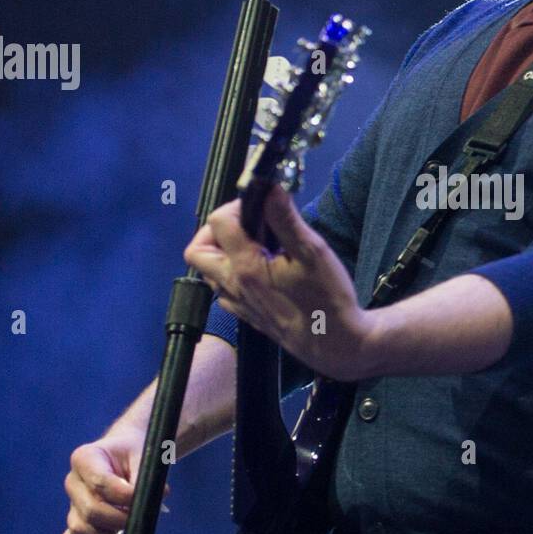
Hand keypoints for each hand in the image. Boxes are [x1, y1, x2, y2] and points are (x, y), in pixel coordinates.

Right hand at [61, 427, 160, 533]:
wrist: (125, 456)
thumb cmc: (135, 453)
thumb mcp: (143, 455)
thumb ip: (145, 477)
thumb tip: (155, 499)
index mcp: (85, 458)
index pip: (100, 484)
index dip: (127, 497)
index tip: (151, 497)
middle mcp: (73, 482)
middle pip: (91, 511)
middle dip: (121, 519)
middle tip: (142, 516)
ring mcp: (71, 504)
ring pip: (80, 530)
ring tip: (127, 522)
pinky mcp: (75, 522)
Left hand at [184, 185, 378, 380]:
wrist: (336, 345)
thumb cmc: (327, 299)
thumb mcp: (313, 252)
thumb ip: (286, 219)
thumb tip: (269, 188)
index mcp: (246, 266)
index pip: (217, 222)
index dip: (236, 206)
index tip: (261, 206)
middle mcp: (233, 285)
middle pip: (197, 250)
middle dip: (215, 230)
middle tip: (246, 224)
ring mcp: (237, 303)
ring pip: (208, 271)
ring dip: (222, 252)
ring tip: (254, 244)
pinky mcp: (246, 316)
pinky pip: (223, 290)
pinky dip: (231, 273)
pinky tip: (259, 270)